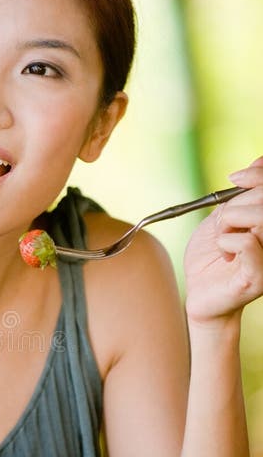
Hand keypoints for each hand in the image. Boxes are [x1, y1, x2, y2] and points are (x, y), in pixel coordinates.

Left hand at [184, 156, 262, 324]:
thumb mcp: (222, 217)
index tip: (234, 178)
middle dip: (235, 205)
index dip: (259, 174)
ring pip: (260, 217)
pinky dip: (226, 243)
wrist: (200, 294)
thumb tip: (259, 162)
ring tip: (223, 239)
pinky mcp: (260, 276)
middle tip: (222, 225)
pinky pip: (247, 243)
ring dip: (229, 222)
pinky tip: (225, 256)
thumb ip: (241, 194)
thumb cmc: (212, 257)